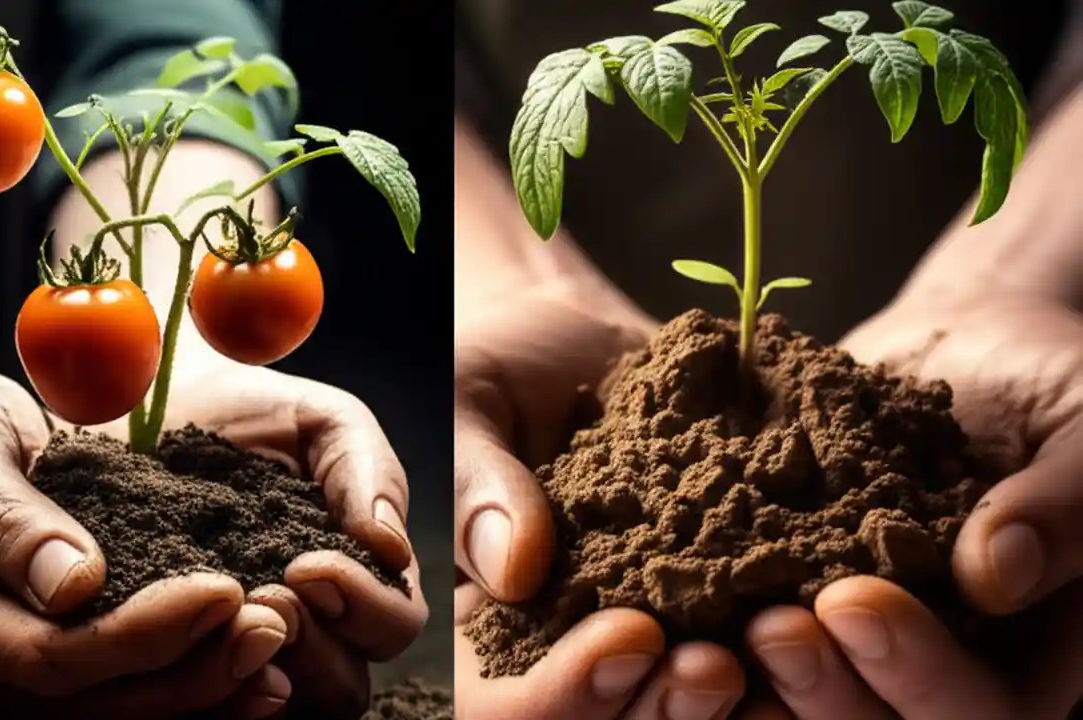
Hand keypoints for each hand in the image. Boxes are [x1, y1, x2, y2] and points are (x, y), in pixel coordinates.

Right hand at [0, 374, 291, 717]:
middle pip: (94, 701)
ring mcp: (25, 671)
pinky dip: (200, 679)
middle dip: (190, 670)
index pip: (47, 656)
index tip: (220, 591)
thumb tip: (73, 585)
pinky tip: (263, 667)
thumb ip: (4, 515)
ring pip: (123, 707)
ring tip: (277, 646)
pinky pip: (138, 687)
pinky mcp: (72, 659)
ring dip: (207, 685)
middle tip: (271, 626)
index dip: (137, 636)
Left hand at [166, 363, 428, 718]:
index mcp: (358, 575)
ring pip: (279, 704)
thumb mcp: (322, 422)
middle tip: (264, 592)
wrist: (148, 406)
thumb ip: (370, 473)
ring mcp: (243, 652)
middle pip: (344, 686)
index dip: (366, 607)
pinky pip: (203, 706)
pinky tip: (176, 642)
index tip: (309, 566)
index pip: (392, 626)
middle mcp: (312, 628)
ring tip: (223, 611)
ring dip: (256, 670)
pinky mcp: (177, 663)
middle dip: (313, 646)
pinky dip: (197, 689)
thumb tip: (392, 548)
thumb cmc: (250, 414)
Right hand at [456, 281, 758, 718]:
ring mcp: (652, 623)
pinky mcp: (722, 592)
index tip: (628, 635)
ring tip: (786, 635)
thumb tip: (516, 570)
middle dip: (666, 708)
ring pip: (687, 700)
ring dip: (738, 694)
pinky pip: (756, 641)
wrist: (582, 342)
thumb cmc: (499, 370)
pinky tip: (837, 602)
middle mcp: (572, 643)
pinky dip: (800, 638)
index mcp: (496, 623)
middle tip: (716, 666)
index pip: (508, 703)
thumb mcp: (467, 405)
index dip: (566, 693)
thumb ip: (480, 483)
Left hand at [733, 288, 1082, 717]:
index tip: (853, 601)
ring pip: (803, 703)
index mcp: (1027, 661)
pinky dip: (706, 629)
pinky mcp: (794, 600)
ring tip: (704, 635)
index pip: (983, 712)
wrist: (969, 351)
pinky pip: (748, 637)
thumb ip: (1065, 508)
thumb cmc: (1056, 388)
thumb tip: (992, 576)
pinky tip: (657, 603)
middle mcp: (940, 670)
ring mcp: (862, 645)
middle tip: (769, 627)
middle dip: (823, 690)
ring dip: (755, 683)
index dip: (919, 674)